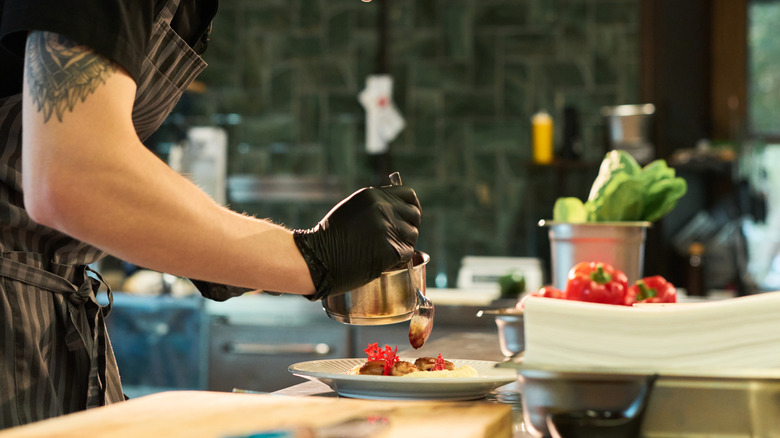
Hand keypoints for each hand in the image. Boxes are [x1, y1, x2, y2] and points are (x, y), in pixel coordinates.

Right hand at [293, 185, 420, 299]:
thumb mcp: (353, 211)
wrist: (317, 259)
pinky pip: (407, 253)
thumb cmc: (331, 238)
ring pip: (412, 235)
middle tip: (395, 239)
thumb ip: (378, 207)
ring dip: (403, 244)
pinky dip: (399, 260)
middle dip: (409, 227)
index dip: (411, 207)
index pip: (409, 195)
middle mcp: (382, 207)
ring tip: (382, 250)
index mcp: (373, 195)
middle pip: (415, 215)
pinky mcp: (390, 249)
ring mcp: (387, 228)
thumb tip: (407, 213)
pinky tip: (382, 261)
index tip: (407, 217)